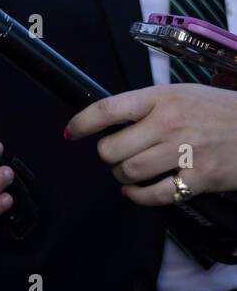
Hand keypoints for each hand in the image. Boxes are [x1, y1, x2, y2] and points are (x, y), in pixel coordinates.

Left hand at [65, 84, 236, 204]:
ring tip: (130, 171)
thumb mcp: (182, 95)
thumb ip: (147, 106)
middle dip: (108, 156)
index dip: (82, 122)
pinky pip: (155, 194)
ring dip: (122, 175)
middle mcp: (170, 123)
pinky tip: (136, 191)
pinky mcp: (200, 178)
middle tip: (116, 155)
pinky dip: (138, 196)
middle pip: (112, 148)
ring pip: (130, 171)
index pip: (108, 109)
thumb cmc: (219, 111)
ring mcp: (185, 152)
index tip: (71, 132)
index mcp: (161, 98)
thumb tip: (110, 121)